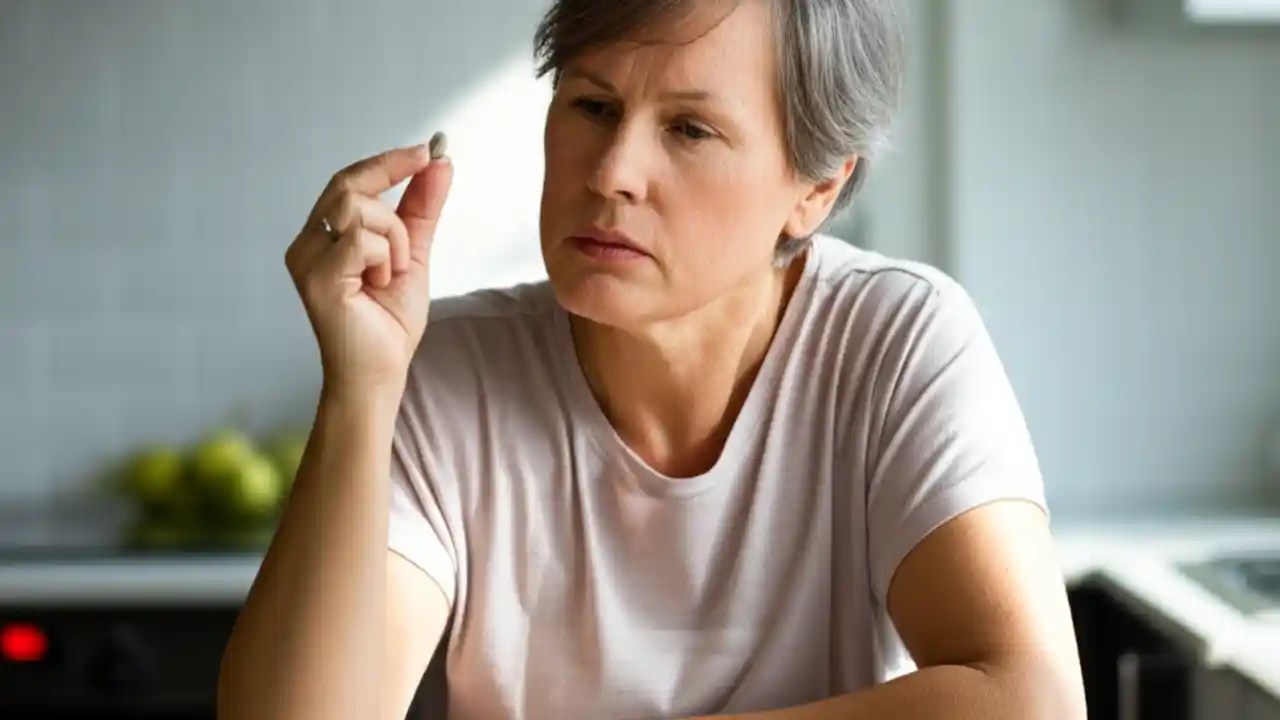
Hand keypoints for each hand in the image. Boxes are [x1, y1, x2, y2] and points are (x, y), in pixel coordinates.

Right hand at [285, 136, 452, 394]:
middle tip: (427, 180)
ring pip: (360, 210)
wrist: (381, 373)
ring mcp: (306, 260)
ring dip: (395, 237)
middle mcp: (307, 243)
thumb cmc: (388, 322)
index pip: (349, 181)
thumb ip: (421, 208)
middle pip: (349, 185)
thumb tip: (439, 160)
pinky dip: (386, 258)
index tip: (428, 147)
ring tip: (392, 272)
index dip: (387, 161)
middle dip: (394, 182)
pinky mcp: (316, 278)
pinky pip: (362, 240)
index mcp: (324, 236)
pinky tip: (379, 285)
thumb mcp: (413, 254)